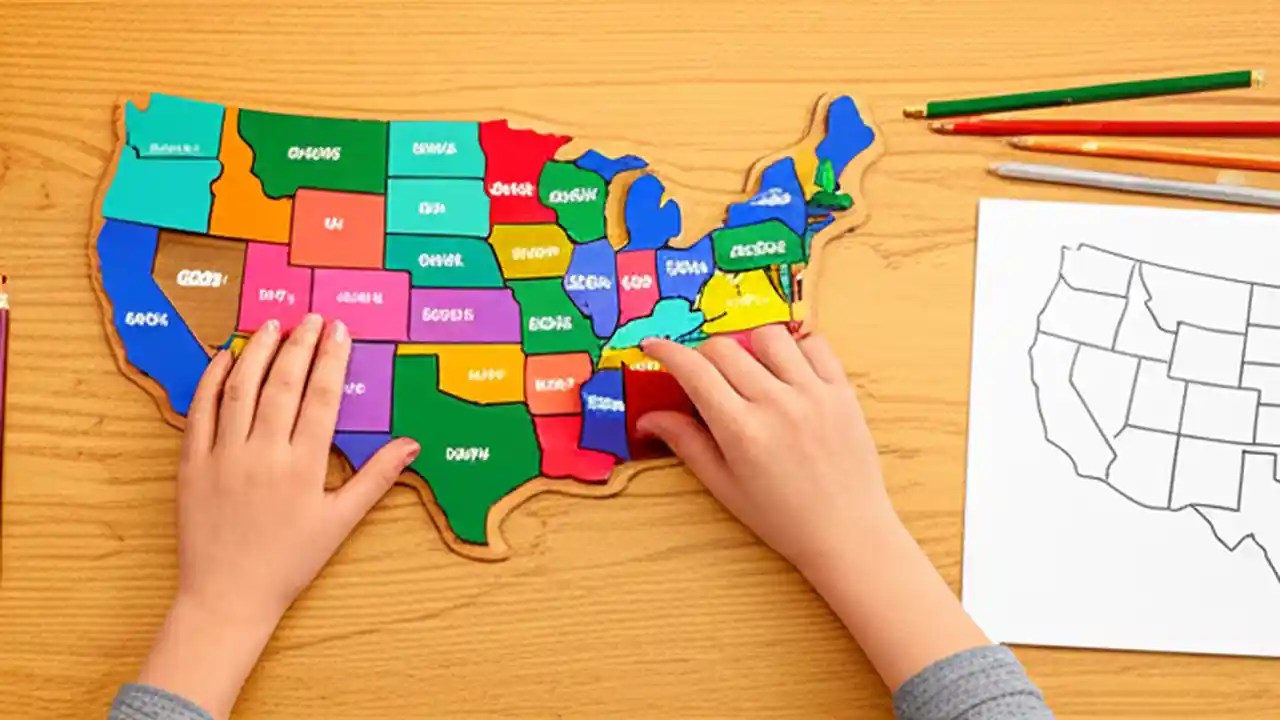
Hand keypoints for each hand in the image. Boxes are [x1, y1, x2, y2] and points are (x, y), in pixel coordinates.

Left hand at [136, 314, 419, 718]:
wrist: (227, 597)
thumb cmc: (289, 562)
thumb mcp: (340, 522)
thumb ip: (376, 478)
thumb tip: (411, 445)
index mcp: (303, 466)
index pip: (321, 397)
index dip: (331, 358)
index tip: (337, 329)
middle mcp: (263, 454)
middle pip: (283, 384)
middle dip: (299, 344)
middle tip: (311, 317)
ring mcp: (223, 456)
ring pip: (240, 388)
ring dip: (257, 352)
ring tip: (271, 325)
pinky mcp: (191, 464)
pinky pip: (199, 411)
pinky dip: (210, 379)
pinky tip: (223, 357)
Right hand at [639, 327, 988, 689]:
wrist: (848, 532)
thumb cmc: (782, 518)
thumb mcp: (725, 487)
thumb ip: (686, 444)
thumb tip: (646, 419)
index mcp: (742, 431)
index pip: (694, 371)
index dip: (666, 352)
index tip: (654, 347)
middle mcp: (776, 404)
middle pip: (724, 348)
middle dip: (703, 355)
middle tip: (705, 375)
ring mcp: (813, 393)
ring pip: (769, 336)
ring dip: (750, 345)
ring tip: (751, 371)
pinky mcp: (842, 391)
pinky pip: (814, 344)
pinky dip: (795, 348)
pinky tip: (789, 371)